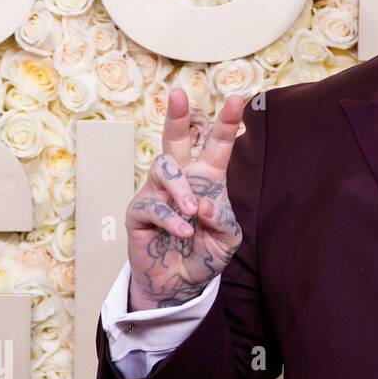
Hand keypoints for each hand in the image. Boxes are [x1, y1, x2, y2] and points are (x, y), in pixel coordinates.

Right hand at [125, 90, 244, 309]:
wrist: (180, 284)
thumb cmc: (204, 254)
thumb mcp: (227, 240)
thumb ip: (224, 221)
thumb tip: (205, 203)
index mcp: (207, 179)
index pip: (217, 146)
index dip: (227, 123)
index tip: (237, 99)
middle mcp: (181, 179)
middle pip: (176, 139)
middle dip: (177, 116)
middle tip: (178, 94)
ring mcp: (157, 193)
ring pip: (163, 168)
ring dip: (179, 187)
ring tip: (191, 209)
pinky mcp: (140, 212)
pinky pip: (153, 206)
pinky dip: (171, 220)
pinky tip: (183, 232)